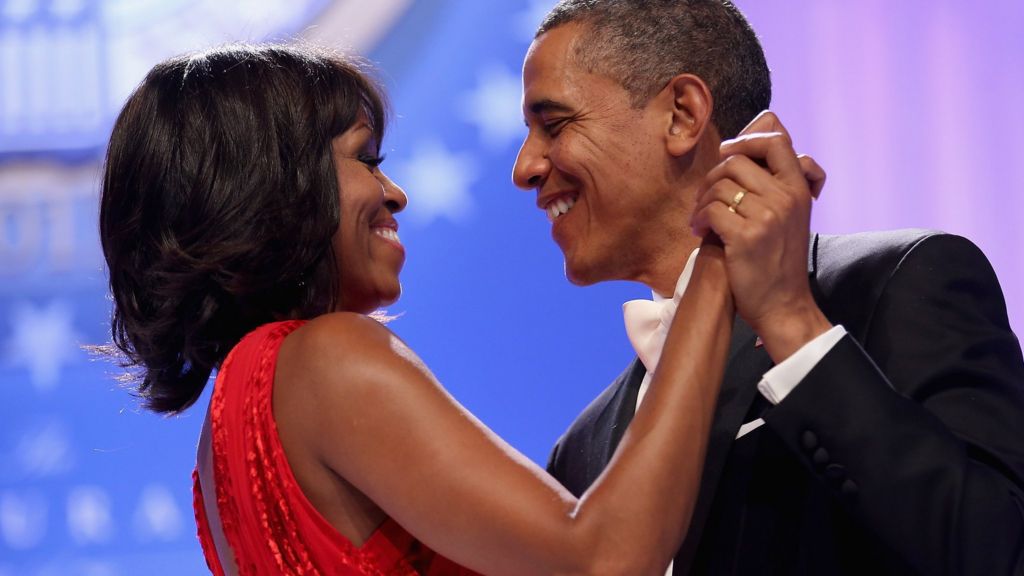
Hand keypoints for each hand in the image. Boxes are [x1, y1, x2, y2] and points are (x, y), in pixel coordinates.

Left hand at [690, 111, 830, 361]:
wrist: (783, 304)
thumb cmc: (779, 257)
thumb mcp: (791, 212)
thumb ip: (778, 175)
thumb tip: (764, 123)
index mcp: (799, 188)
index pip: (775, 140)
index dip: (746, 140)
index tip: (729, 156)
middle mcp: (786, 197)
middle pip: (736, 159)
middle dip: (713, 175)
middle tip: (707, 197)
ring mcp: (767, 216)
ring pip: (719, 184)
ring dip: (702, 200)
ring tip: (702, 218)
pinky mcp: (745, 237)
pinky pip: (711, 210)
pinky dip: (699, 219)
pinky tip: (701, 230)